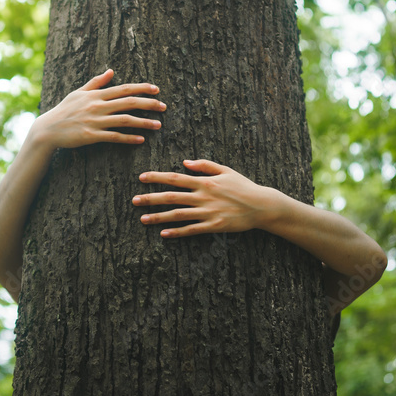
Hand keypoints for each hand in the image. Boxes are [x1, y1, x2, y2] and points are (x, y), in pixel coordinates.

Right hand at [32, 69, 165, 150]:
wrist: (48, 129)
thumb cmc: (64, 110)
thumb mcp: (78, 93)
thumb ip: (96, 82)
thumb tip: (111, 71)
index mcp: (96, 95)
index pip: (123, 89)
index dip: (142, 88)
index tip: (156, 89)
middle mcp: (97, 106)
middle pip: (129, 102)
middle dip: (149, 104)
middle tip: (164, 107)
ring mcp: (95, 121)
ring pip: (125, 120)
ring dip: (144, 122)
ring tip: (158, 125)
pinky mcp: (92, 136)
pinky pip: (114, 137)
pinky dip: (128, 138)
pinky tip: (140, 140)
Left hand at [133, 159, 288, 237]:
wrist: (262, 205)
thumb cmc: (243, 186)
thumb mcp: (226, 170)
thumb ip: (205, 165)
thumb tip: (185, 162)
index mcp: (205, 181)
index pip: (175, 178)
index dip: (157, 177)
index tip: (141, 178)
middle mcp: (203, 196)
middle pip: (171, 197)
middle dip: (151, 198)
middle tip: (134, 200)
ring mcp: (208, 212)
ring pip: (178, 215)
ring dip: (159, 217)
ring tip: (142, 219)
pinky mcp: (214, 226)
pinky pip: (192, 230)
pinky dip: (177, 232)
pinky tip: (164, 234)